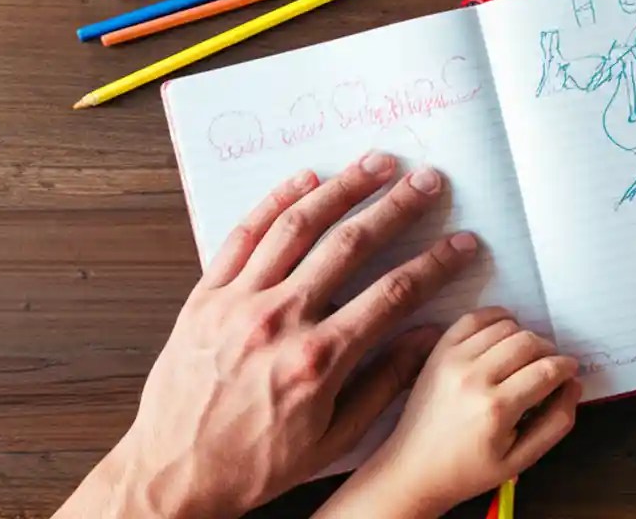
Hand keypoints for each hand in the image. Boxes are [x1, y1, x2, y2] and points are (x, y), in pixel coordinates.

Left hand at [54, 152, 476, 518]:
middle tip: (427, 180)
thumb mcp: (334, 439)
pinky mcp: (206, 296)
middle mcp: (280, 321)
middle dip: (396, 207)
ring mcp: (239, 302)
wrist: (175, 473)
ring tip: (375, 163)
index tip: (461, 242)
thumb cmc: (256, 463)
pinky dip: (276, 201)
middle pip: (351, 245)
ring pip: (298, 226)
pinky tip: (305, 180)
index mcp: (318, 360)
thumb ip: (386, 383)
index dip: (434, 263)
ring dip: (342, 189)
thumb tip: (429, 338)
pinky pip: (245, 236)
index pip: (392, 293)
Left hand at [317, 308, 581, 517]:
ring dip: (525, 335)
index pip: (547, 370)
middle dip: (549, 350)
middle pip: (529, 341)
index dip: (566, 367)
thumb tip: (574, 385)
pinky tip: (505, 332)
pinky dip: (495, 318)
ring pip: (505, 325)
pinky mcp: (439, 351)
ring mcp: (453, 360)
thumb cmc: (469, 469)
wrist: (415, 468)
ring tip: (526, 355)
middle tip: (550, 366)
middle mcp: (474, 378)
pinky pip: (474, 317)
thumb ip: (556, 422)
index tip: (570, 371)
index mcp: (497, 409)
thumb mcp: (521, 459)